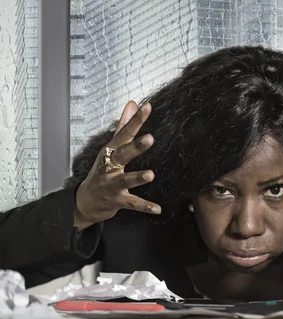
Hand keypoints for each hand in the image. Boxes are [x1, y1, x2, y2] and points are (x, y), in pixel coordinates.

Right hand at [74, 101, 160, 229]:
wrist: (85, 202)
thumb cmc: (101, 172)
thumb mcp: (111, 148)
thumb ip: (123, 127)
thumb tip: (132, 104)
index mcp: (110, 152)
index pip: (124, 133)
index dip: (135, 121)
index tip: (147, 107)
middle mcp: (109, 167)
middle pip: (122, 155)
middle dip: (135, 147)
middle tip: (150, 138)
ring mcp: (111, 185)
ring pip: (125, 180)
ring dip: (137, 177)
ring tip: (151, 174)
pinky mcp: (116, 201)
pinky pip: (132, 203)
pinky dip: (144, 207)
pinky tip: (157, 209)